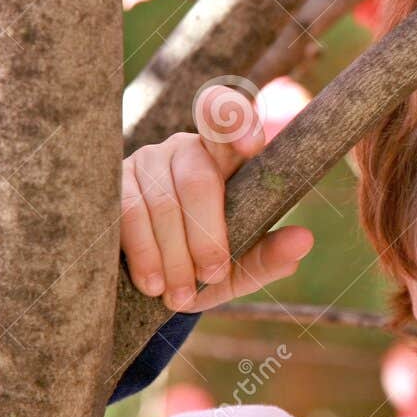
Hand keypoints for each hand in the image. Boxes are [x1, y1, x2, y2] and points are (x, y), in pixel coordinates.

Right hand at [121, 92, 313, 312]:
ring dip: (173, 254)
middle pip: (199, 180)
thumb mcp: (243, 267)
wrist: (157, 286)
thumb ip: (271, 255)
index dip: (236, 122)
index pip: (228, 121)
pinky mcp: (113, 182)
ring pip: (162, 202)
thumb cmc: (208, 266)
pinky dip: (143, 252)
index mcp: (226, 158)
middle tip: (212, 276)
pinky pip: (127, 212)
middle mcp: (186, 149)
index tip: (251, 145)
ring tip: (180, 295)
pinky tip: (152, 282)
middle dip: (207, 235)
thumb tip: (304, 240)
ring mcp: (146, 161)